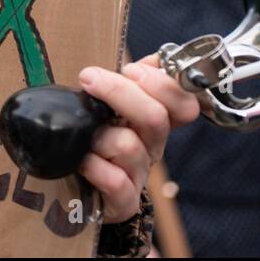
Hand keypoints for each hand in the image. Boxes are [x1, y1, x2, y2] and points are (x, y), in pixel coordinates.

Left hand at [76, 53, 199, 221]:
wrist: (75, 183)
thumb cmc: (94, 136)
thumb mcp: (112, 103)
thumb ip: (135, 81)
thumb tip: (157, 59)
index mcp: (156, 121)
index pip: (184, 103)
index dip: (161, 83)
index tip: (129, 70)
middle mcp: (153, 147)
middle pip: (156, 117)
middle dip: (120, 92)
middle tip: (90, 79)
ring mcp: (138, 174)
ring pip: (128, 145)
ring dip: (98, 135)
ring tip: (83, 134)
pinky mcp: (123, 201)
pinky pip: (116, 181)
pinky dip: (94, 167)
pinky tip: (81, 161)